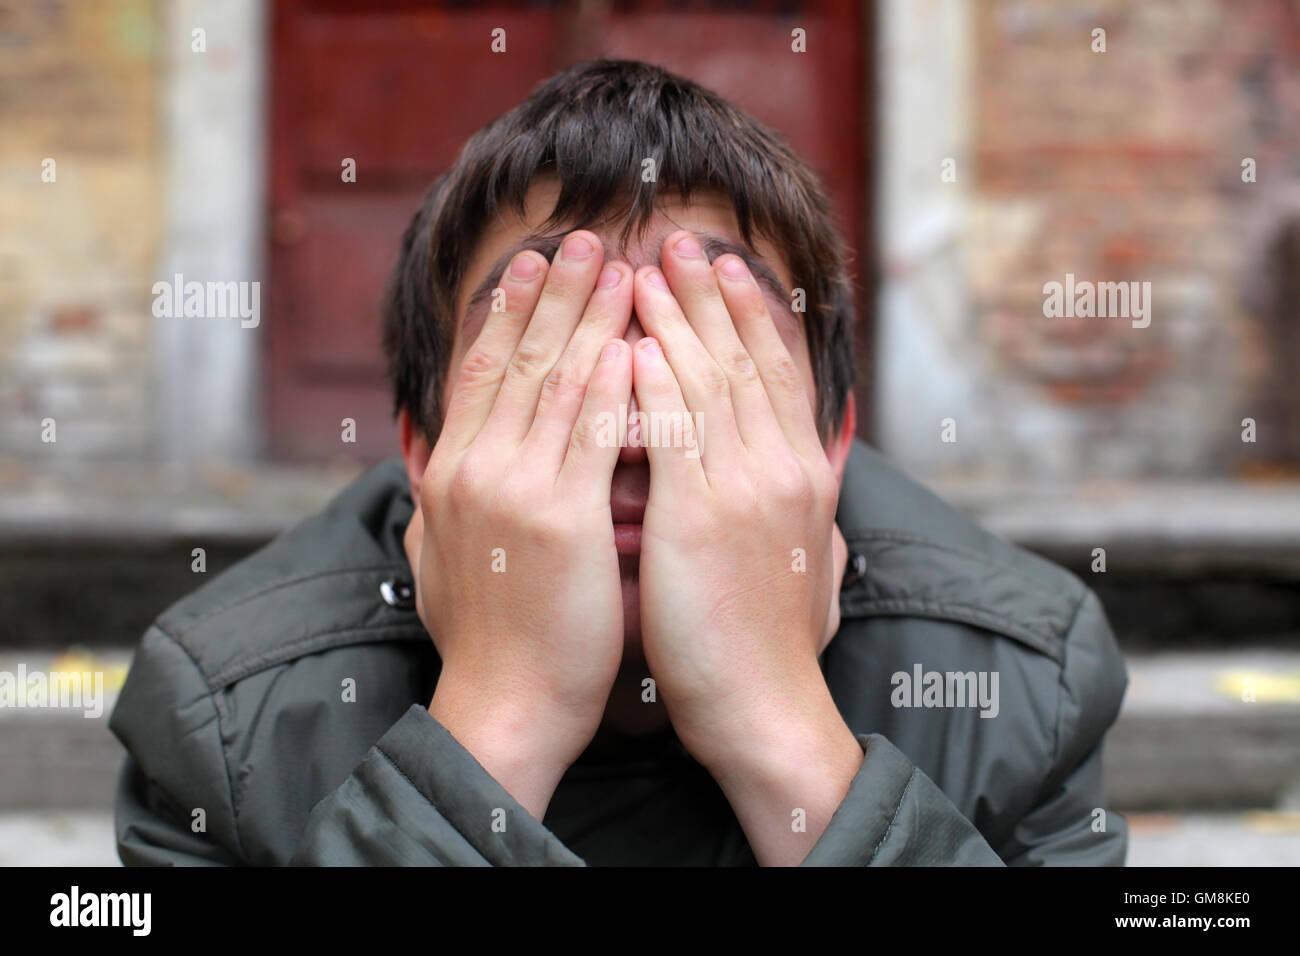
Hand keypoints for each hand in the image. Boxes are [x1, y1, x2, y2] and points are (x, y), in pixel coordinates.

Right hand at [404, 232, 633, 818]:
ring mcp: (515, 491)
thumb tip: (431, 467)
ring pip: (557, 384)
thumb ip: (442, 503)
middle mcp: (474, 470)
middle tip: (584, 239)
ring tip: (618, 266)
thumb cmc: (486, 640)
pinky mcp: (561, 521)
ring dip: (590, 318)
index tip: (533, 266)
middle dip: (554, 294)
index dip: (508, 313)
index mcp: (450, 475)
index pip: (480, 373)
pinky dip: (613, 385)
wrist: (502, 705)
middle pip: (517, 360)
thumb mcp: (443, 558)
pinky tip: (633, 343)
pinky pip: (592, 437)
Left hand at [630, 232, 861, 862]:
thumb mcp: (808, 564)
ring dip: (675, 318)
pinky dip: (652, 382)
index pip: (779, 375)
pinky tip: (628, 343)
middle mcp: (782, 468)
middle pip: (744, 360)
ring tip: (648, 267)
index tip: (731, 271)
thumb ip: (806, 515)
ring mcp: (745, 488)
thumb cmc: (773, 645)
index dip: (754, 316)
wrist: (767, 707)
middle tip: (684, 242)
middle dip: (712, 295)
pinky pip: (673, 431)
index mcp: (805, 476)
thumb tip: (815, 495)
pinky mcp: (701, 517)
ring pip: (707, 381)